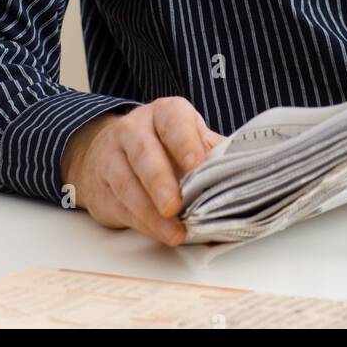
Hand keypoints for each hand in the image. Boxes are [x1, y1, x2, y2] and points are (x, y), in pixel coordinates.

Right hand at [60, 98, 226, 245]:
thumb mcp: (189, 138)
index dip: (185, 143)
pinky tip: (159, 233)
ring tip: (173, 233)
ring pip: (127, 182)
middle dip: (160, 181)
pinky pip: (119, 205)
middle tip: (176, 207)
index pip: (174, 122)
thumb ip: (212, 151)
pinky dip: (141, 222)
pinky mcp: (101, 186)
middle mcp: (135, 129)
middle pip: (144, 152)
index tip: (198, 165)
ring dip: (150, 212)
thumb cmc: (163, 146)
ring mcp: (113, 156)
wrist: (110, 151)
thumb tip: (246, 169)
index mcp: (165, 113)